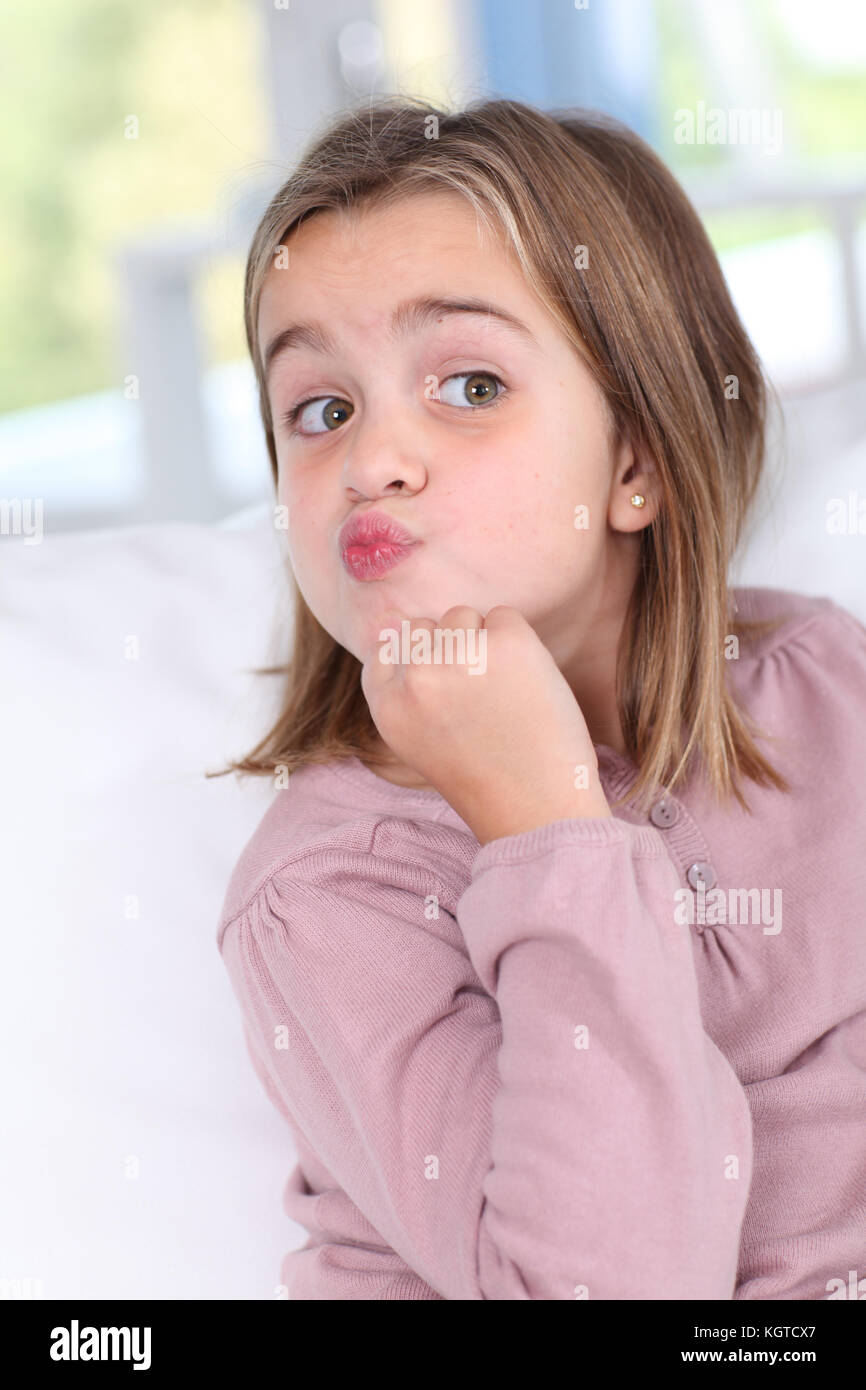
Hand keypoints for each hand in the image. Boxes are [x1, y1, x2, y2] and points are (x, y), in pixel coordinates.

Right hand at [360, 605, 610, 842]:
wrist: (539, 806)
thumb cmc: (484, 776)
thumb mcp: (417, 740)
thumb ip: (402, 689)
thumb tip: (397, 627)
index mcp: (388, 705)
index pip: (385, 650)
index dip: (417, 664)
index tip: (444, 692)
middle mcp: (417, 677)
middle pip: (424, 628)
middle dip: (449, 650)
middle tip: (478, 699)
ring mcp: (461, 655)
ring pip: (463, 616)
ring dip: (482, 642)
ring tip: (502, 692)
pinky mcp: (508, 642)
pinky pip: (504, 616)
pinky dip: (518, 643)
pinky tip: (524, 683)